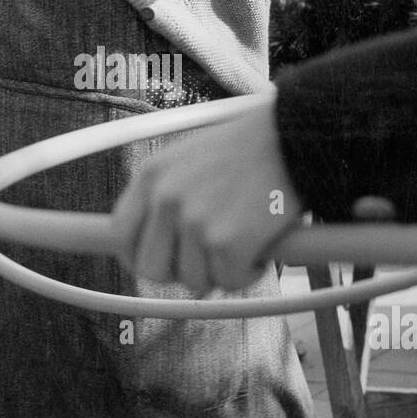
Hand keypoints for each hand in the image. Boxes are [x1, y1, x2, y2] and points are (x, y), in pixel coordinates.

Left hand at [112, 93, 301, 292]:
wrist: (296, 136)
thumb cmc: (250, 147)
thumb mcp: (190, 158)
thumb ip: (166, 194)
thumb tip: (155, 241)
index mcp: (152, 175)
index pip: (120, 233)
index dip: (137, 256)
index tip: (160, 262)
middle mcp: (166, 198)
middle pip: (151, 268)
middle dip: (180, 272)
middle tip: (209, 260)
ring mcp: (195, 221)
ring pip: (194, 280)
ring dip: (221, 271)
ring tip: (244, 242)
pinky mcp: (227, 242)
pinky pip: (230, 281)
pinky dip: (249, 273)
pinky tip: (261, 248)